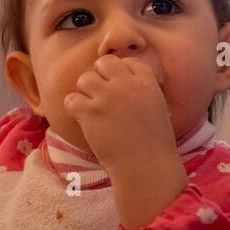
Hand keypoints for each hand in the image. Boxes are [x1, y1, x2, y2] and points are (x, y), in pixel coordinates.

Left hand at [64, 54, 185, 226]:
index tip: (121, 91)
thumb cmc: (154, 143)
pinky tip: (83, 119)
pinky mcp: (90, 112)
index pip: (128, 62)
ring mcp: (107, 97)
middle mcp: (126, 84)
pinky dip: (73, 108)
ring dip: (85, 92)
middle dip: (100, 76)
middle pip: (104, 62)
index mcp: (147, 82)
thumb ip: (141, 91)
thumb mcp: (158, 108)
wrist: (146, 167)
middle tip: (102, 96)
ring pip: (85, 78)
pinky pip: (71, 99)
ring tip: (92, 109)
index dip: (121, 74)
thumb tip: (122, 83)